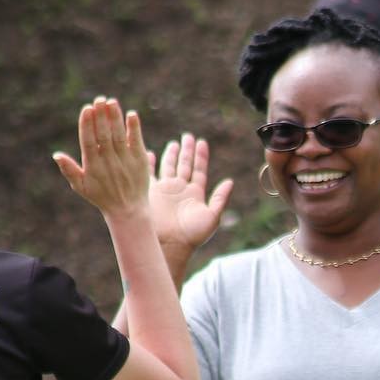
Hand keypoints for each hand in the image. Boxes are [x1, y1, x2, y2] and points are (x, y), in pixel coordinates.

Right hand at [53, 98, 151, 216]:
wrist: (128, 210)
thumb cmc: (102, 197)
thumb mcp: (81, 187)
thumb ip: (69, 170)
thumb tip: (56, 154)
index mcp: (93, 166)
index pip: (89, 141)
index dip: (87, 124)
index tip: (87, 108)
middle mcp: (109, 162)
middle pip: (104, 135)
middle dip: (101, 116)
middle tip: (99, 99)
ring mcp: (125, 161)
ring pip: (119, 135)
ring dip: (116, 118)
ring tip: (112, 101)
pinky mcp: (140, 161)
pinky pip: (136, 142)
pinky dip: (134, 128)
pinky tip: (132, 114)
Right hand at [148, 131, 232, 259]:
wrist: (170, 244)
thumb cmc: (193, 234)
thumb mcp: (212, 216)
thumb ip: (220, 198)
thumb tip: (230, 181)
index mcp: (196, 193)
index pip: (199, 170)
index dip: (200, 156)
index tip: (201, 141)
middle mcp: (181, 189)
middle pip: (184, 165)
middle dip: (186, 150)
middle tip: (188, 136)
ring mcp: (166, 190)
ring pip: (169, 167)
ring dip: (171, 155)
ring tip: (174, 143)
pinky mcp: (151, 192)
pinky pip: (150, 174)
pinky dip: (149, 163)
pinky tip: (149, 153)